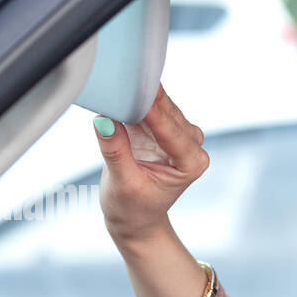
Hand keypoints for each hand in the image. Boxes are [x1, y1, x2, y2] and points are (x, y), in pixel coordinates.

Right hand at [93, 84, 209, 243]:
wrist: (135, 218)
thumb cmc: (134, 209)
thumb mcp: (123, 185)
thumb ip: (116, 152)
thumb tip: (105, 121)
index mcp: (192, 163)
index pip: (170, 131)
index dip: (151, 112)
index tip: (135, 93)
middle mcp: (191, 146)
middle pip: (167, 113)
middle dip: (145, 98)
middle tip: (123, 78)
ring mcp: (178, 135)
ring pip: (159, 104)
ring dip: (139, 93)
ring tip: (117, 81)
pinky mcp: (160, 128)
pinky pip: (148, 106)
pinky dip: (134, 98)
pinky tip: (119, 89)